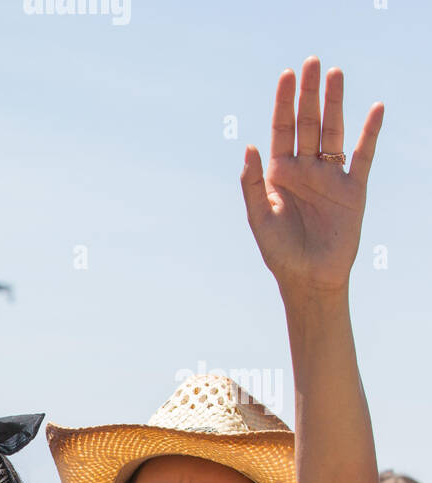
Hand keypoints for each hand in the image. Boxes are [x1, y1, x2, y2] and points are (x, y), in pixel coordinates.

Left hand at [241, 58, 382, 296]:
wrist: (308, 278)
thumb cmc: (279, 252)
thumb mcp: (259, 217)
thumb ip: (252, 183)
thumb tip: (249, 146)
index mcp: (279, 174)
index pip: (281, 129)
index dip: (283, 102)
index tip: (287, 75)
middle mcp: (305, 169)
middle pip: (308, 123)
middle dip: (309, 93)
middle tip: (312, 62)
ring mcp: (330, 176)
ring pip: (334, 131)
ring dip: (335, 103)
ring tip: (336, 74)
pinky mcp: (353, 188)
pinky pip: (363, 155)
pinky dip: (370, 132)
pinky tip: (375, 109)